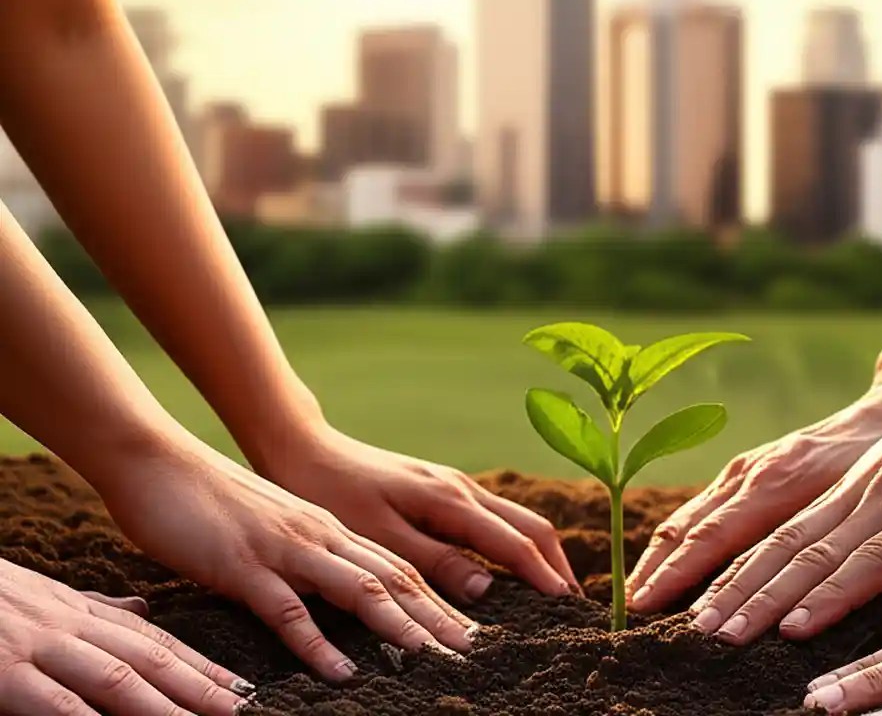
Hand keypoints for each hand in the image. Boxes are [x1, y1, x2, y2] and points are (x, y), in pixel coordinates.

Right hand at [0, 558, 251, 715]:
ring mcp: (36, 648)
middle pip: (148, 660)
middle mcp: (68, 626)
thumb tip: (140, 608)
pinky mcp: (3, 673)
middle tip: (245, 708)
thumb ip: (94, 608)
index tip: (242, 685)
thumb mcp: (43, 598)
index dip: (201, 663)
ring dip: (165, 706)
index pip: (155, 639)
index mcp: (79, 611)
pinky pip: (57, 703)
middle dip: (200, 686)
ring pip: (116, 680)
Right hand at [94, 439, 475, 680]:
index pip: (397, 565)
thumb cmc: (210, 500)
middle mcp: (318, 535)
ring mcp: (283, 548)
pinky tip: (340, 671)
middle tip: (472, 647)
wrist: (157, 460)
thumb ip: (304, 558)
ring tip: (430, 656)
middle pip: (392, 577)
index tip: (469, 627)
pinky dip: (316, 643)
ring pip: (356, 588)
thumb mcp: (273, 528)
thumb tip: (330, 592)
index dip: (437, 596)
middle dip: (435, 614)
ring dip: (396, 624)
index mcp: (328, 528)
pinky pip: (286, 610)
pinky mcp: (242, 564)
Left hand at [255, 426, 577, 600]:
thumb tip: (487, 590)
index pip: (517, 542)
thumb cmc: (334, 496)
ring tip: (551, 591)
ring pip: (515, 519)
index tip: (569, 608)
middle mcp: (462, 489)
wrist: (303, 450)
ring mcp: (454, 485)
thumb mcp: (380, 538)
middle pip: (531, 526)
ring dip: (538, 553)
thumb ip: (434, 562)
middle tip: (572, 606)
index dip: (545, 576)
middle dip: (556, 564)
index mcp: (451, 500)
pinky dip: (514, 543)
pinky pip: (493, 518)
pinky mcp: (441, 489)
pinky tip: (509, 567)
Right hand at [627, 378, 881, 612]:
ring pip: (688, 517)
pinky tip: (662, 568)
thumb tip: (837, 589)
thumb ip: (853, 543)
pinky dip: (675, 541)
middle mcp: (753, 472)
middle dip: (659, 572)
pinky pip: (700, 509)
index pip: (718, 537)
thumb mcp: (879, 498)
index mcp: (782, 480)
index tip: (660, 610)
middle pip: (691, 528)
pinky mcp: (745, 471)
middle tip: (631, 614)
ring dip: (660, 558)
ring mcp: (745, 469)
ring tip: (636, 598)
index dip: (686, 577)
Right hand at [691, 345, 881, 644]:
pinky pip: (790, 511)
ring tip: (696, 605)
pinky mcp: (855, 471)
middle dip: (758, 593)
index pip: (871, 560)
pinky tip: (716, 558)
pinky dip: (749, 539)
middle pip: (810, 548)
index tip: (787, 630)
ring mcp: (864, 478)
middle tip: (712, 632)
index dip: (830, 598)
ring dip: (737, 569)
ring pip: (786, 529)